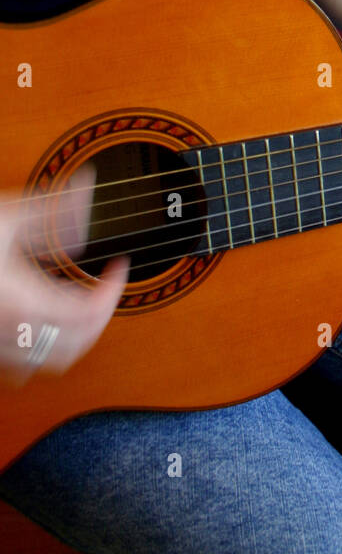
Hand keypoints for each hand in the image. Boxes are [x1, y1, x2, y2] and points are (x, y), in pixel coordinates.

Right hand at [0, 166, 128, 383]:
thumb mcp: (5, 216)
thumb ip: (51, 207)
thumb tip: (88, 187)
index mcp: (24, 303)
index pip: (90, 313)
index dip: (113, 290)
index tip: (117, 268)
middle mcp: (9, 333)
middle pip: (76, 347)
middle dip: (99, 318)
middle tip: (104, 288)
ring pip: (47, 364)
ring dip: (73, 339)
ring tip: (79, 305)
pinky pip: (19, 366)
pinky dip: (41, 349)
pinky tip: (39, 321)